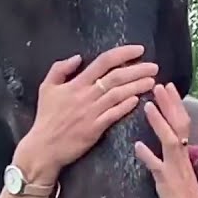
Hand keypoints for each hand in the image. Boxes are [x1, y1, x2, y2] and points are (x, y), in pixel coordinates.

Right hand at [15, 45, 157, 180]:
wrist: (43, 147)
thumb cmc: (46, 117)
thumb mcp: (46, 88)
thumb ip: (59, 69)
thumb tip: (78, 57)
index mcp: (76, 84)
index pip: (103, 62)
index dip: (123, 54)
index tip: (139, 50)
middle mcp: (86, 95)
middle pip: (116, 77)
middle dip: (138, 69)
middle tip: (154, 67)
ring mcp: (92, 112)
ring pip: (118, 95)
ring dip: (137, 86)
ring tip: (153, 82)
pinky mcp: (95, 128)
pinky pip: (114, 114)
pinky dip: (127, 106)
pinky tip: (138, 100)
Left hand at [134, 82, 197, 197]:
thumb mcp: (180, 179)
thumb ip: (170, 162)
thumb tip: (153, 146)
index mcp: (185, 157)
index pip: (182, 125)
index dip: (175, 106)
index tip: (167, 88)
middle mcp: (182, 159)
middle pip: (179, 125)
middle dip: (169, 104)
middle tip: (160, 84)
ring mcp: (176, 170)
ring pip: (169, 140)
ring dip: (159, 122)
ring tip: (148, 105)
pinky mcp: (168, 184)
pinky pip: (158, 168)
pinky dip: (148, 156)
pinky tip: (138, 146)